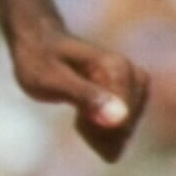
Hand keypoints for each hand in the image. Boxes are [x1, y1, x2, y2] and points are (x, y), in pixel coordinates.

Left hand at [12, 23, 150, 163]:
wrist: (39, 44)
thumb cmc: (41, 61)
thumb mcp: (54, 81)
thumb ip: (86, 96)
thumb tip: (120, 118)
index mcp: (119, 70)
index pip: (121, 122)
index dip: (93, 126)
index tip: (72, 107)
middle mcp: (134, 75)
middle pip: (123, 128)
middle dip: (95, 129)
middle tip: (72, 103)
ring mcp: (136, 85)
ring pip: (122, 131)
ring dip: (96, 130)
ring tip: (77, 106)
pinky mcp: (133, 94)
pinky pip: (121, 128)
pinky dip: (100, 129)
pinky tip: (84, 113)